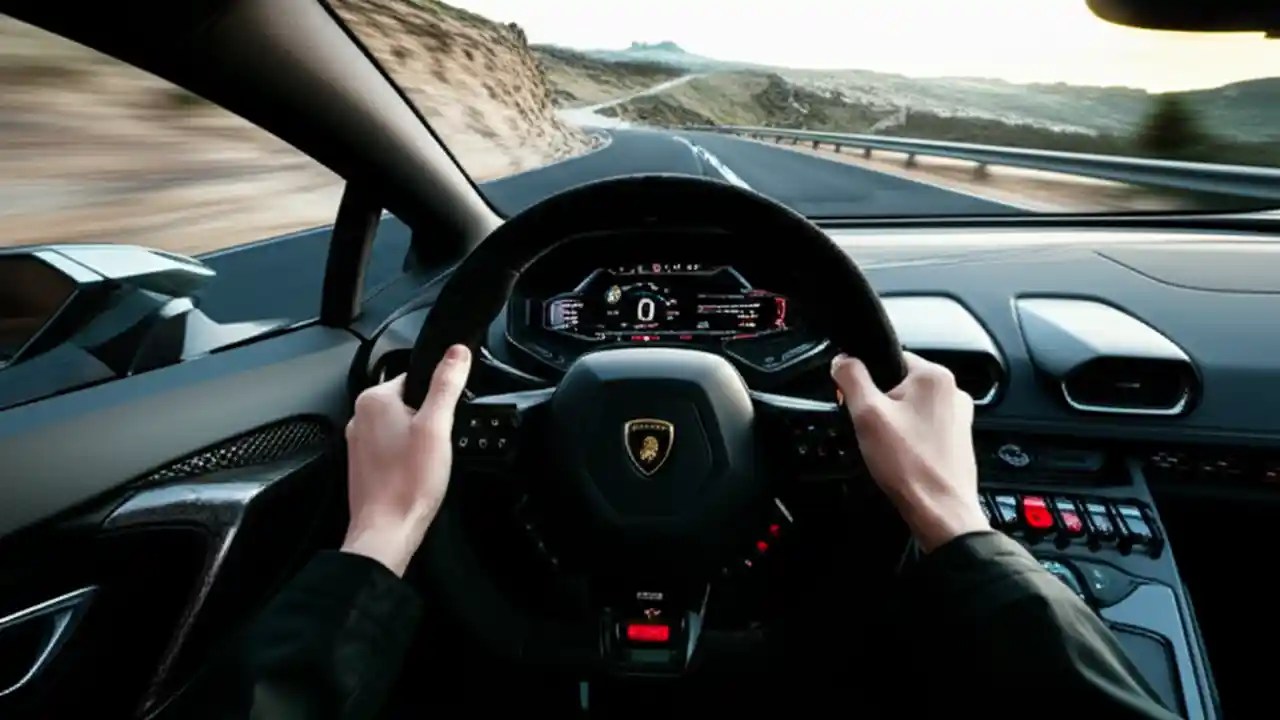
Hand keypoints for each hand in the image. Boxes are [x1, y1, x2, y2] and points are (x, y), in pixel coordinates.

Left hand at [341, 345, 471, 575]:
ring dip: (418, 441)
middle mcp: (359, 417)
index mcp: (374, 399)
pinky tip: (415, 475)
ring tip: (425, 464)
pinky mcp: (363, 464)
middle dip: (428, 422)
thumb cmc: (409, 482)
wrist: (387, 530)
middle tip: (436, 446)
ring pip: (401, 428)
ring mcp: (359, 442)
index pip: (415, 379)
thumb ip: (446, 384)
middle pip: (409, 403)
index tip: (444, 421)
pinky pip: (392, 450)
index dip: (437, 398)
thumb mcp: (437, 426)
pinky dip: (406, 459)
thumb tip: (457, 352)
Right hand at [830, 351, 987, 551]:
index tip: (860, 405)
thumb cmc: (909, 465)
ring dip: (895, 424)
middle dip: (881, 406)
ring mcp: (959, 417)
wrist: (941, 512)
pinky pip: (924, 428)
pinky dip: (909, 439)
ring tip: (889, 449)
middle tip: (873, 431)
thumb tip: (842, 360)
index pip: (890, 358)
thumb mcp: (867, 415)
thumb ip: (851, 379)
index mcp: (935, 376)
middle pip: (900, 385)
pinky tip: (903, 458)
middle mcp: (953, 391)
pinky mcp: (958, 440)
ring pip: (911, 409)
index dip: (867, 381)